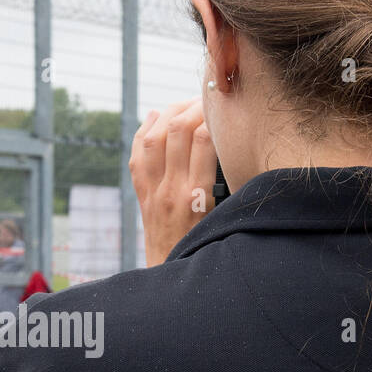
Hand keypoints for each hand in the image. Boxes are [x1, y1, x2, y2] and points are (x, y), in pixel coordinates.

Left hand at [129, 98, 216, 266]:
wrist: (172, 272)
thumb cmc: (206, 245)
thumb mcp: (223, 217)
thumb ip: (226, 185)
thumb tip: (234, 147)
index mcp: (198, 195)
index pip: (204, 139)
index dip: (212, 116)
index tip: (223, 108)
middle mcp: (172, 189)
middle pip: (176, 130)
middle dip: (191, 106)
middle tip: (205, 100)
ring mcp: (153, 190)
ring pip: (153, 137)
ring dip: (167, 113)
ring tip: (183, 104)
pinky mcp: (141, 193)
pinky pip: (137, 154)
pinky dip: (144, 130)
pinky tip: (154, 117)